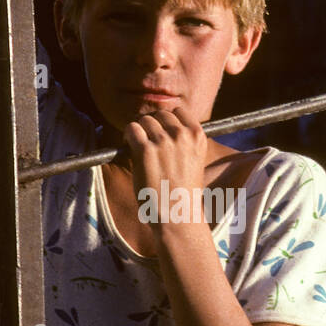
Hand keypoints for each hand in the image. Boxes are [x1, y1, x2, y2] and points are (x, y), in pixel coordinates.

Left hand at [124, 107, 208, 231]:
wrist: (177, 214)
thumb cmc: (183, 192)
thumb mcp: (193, 160)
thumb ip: (184, 141)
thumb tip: (162, 127)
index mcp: (198, 135)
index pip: (179, 111)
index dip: (167, 121)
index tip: (161, 131)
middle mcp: (182, 135)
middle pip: (160, 114)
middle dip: (152, 126)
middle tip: (147, 141)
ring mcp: (163, 141)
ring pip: (144, 120)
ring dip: (139, 131)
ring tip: (139, 148)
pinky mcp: (145, 150)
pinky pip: (131, 129)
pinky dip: (128, 135)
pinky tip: (130, 147)